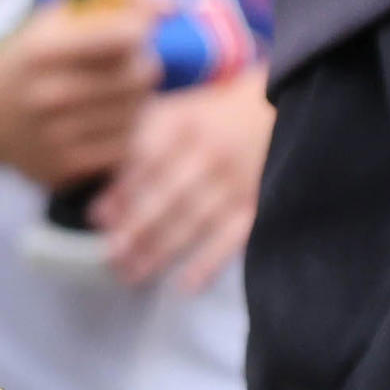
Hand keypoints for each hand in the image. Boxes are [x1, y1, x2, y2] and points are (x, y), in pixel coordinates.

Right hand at [0, 0, 157, 187]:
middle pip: (142, 75)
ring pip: (138, 113)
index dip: (139, 30)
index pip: (129, 35)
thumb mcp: (61, 15)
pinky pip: (125, 146)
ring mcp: (54, 135)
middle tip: (123, 65)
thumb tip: (173, 5)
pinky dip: (121, 133)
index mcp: (43, 50)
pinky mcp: (63, 167)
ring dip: (134, 101)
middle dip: (141, 65)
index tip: (129, 31)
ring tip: (109, 95)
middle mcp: (46, 94)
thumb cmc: (35, 55)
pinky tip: (100, 122)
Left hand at [94, 63, 272, 291]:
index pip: (145, 161)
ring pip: (193, 220)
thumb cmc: (217, 115)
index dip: (121, 191)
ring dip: (161, 250)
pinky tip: (187, 285)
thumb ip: (139, 142)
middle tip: (110, 257)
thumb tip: (103, 191)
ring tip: (133, 274)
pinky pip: (234, 237)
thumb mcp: (177, 113)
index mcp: (181, 126)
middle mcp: (207, 153)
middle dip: (136, 228)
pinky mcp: (261, 202)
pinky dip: (211, 262)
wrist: (291, 105)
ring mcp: (237, 181)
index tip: (97, 219)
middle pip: (166, 195)